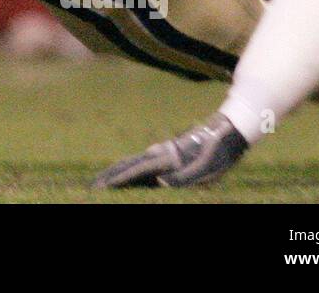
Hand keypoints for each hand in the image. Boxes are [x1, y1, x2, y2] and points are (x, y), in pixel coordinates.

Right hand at [92, 113, 247, 188]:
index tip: (100, 187)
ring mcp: (162, 153)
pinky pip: (142, 164)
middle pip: (127, 165)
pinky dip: (128, 170)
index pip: (135, 171)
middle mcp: (159, 154)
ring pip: (132, 163)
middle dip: (109, 177)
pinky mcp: (168, 155)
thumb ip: (183, 177)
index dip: (117, 180)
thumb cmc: (219, 152)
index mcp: (166, 158)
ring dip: (116, 173)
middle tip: (91, 187)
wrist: (226, 131)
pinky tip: (127, 175)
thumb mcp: (206, 169)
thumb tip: (159, 183)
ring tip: (102, 182)